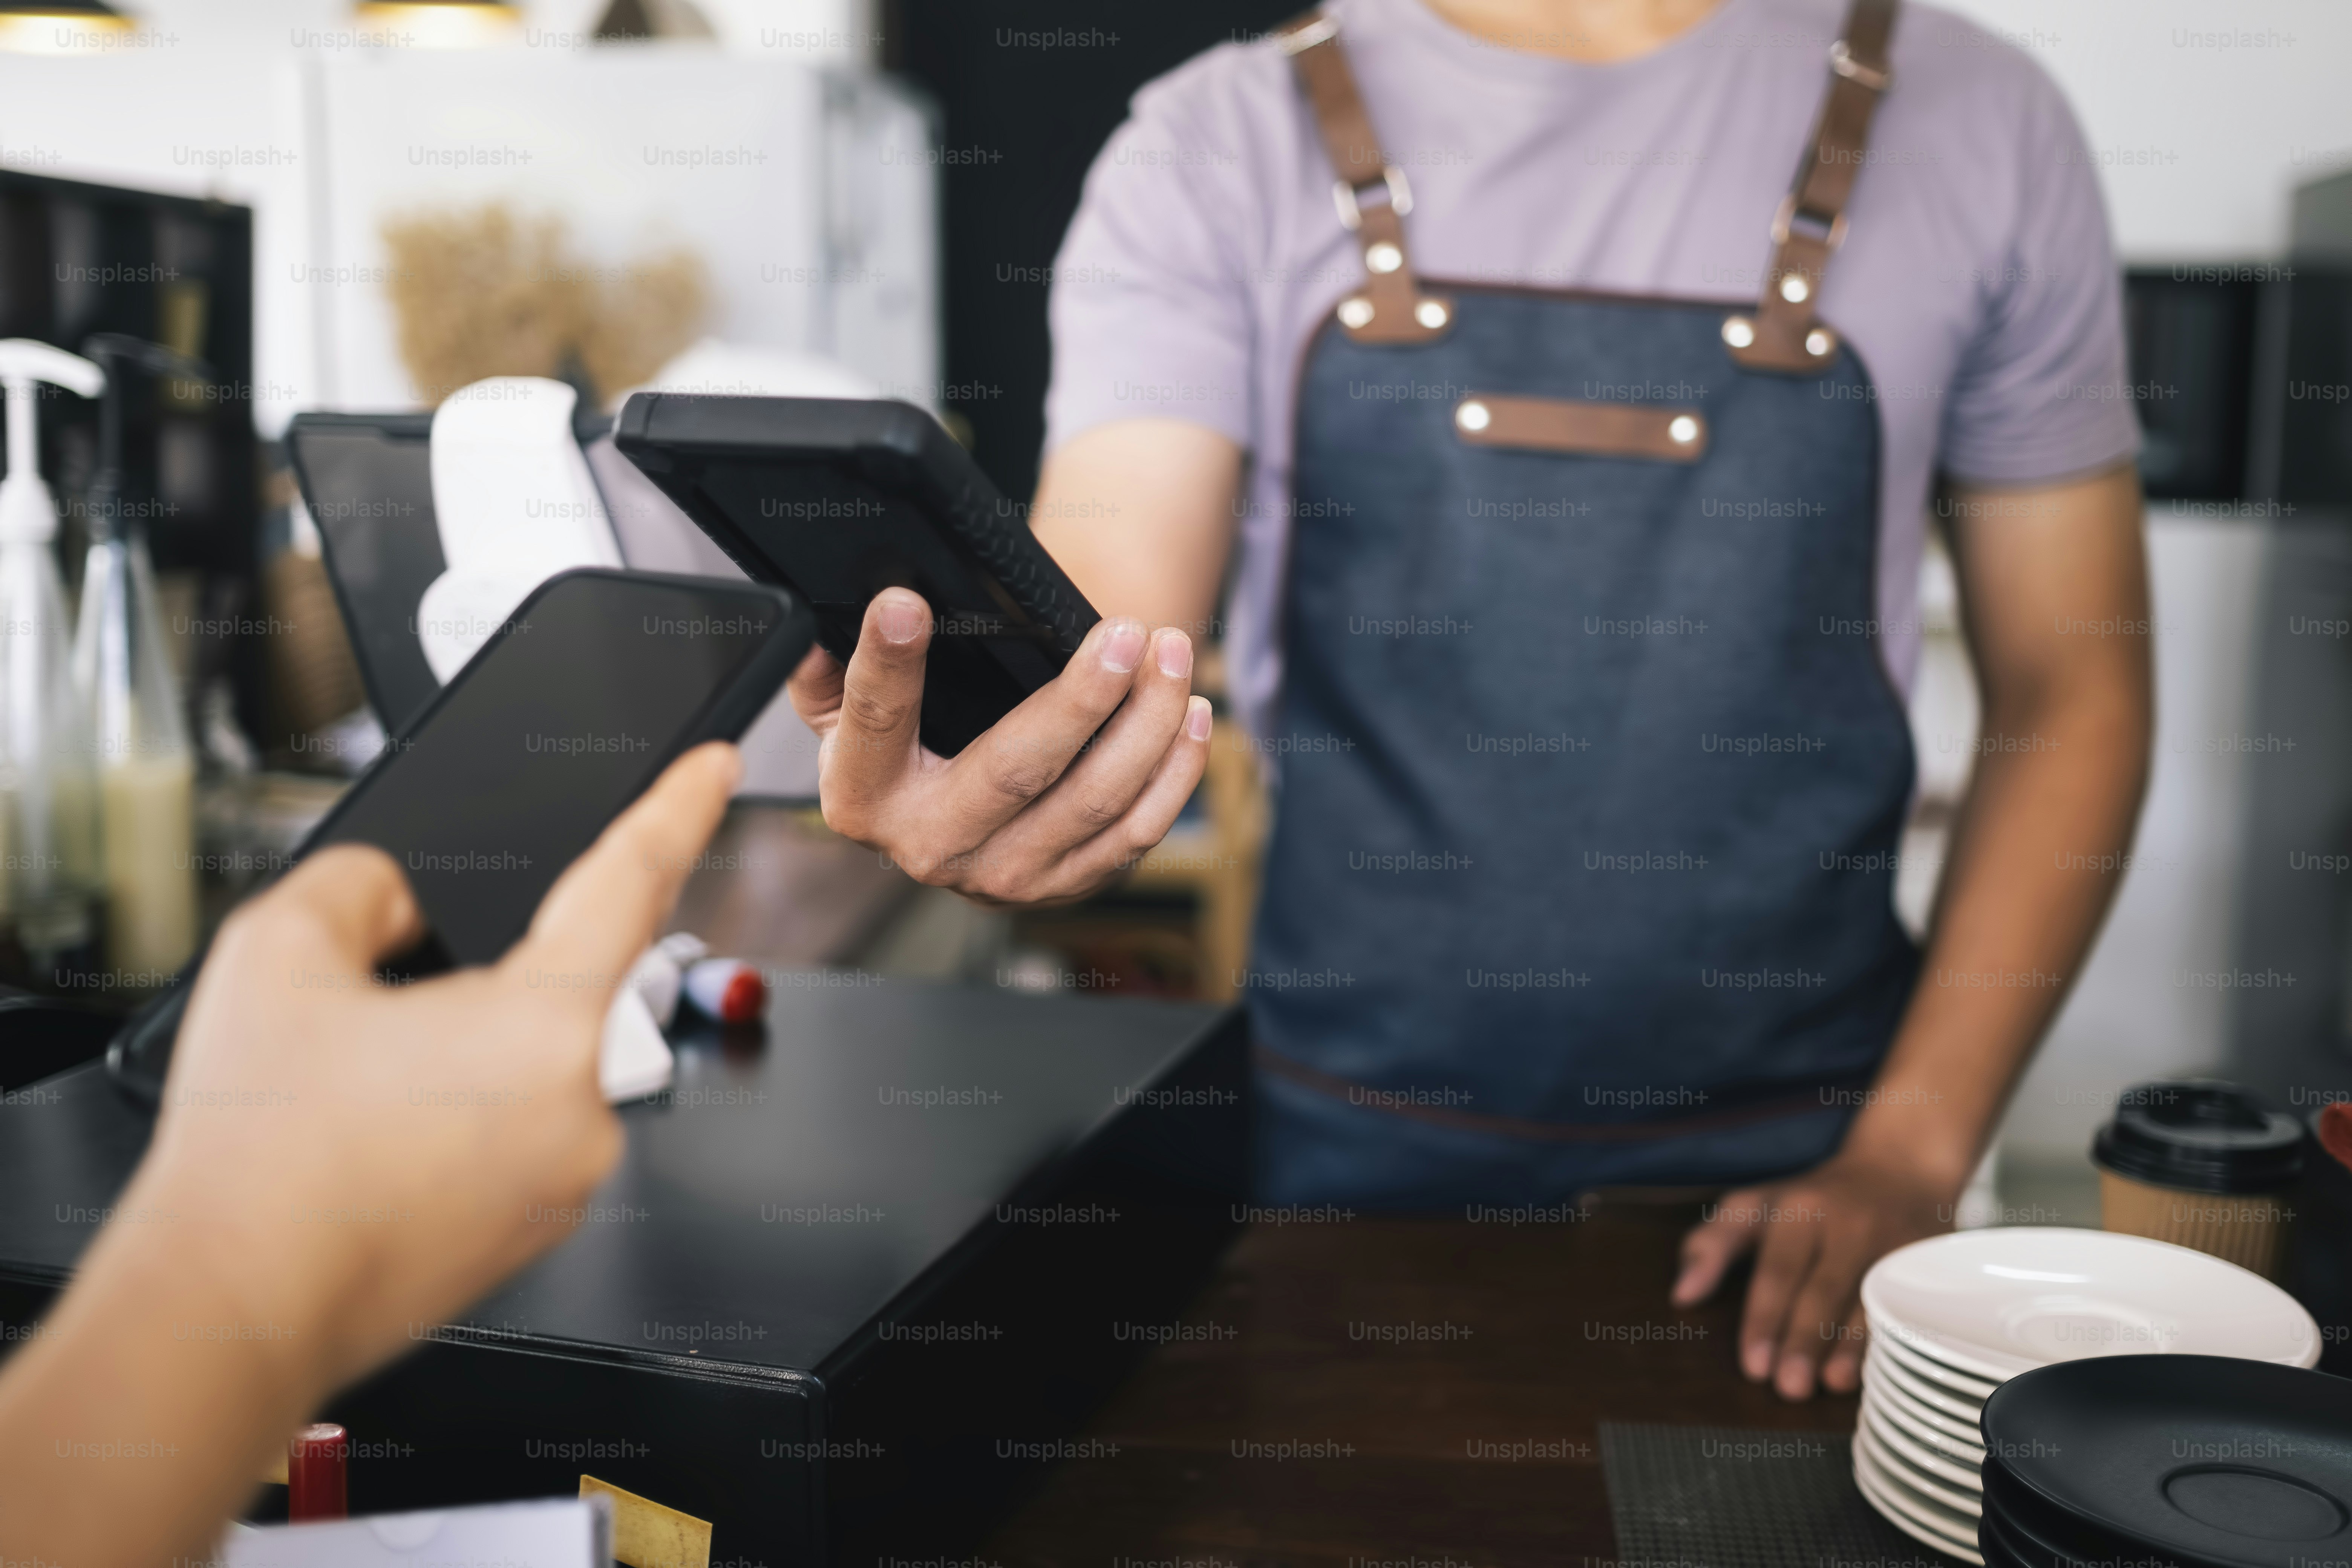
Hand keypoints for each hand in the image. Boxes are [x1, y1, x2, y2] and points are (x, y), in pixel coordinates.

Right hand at [134, 741, 740, 1390]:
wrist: (228, 1313)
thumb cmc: (259, 1162)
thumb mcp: (281, 950)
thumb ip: (365, 882)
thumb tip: (403, 897)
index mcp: (549, 1025)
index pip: (633, 880)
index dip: (678, 808)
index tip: (715, 770)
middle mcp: (586, 1106)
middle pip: (558, 983)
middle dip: (476, 974)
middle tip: (371, 1024)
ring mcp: (567, 1177)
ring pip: (530, 1063)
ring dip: (461, 1052)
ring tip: (357, 1099)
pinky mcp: (535, 1227)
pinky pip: (517, 1131)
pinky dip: (458, 1116)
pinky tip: (376, 1142)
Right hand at [787, 587, 1211, 904]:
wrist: (939, 830)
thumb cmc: (899, 748)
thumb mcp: (842, 715)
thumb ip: (827, 671)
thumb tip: (818, 626)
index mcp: (864, 796)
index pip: (875, 721)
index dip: (889, 663)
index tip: (907, 605)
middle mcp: (931, 847)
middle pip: (1016, 770)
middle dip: (1081, 698)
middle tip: (1124, 633)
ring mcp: (1004, 878)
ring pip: (1095, 802)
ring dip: (1149, 724)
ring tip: (1174, 654)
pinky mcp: (1065, 885)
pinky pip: (1136, 832)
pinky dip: (1175, 773)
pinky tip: (1194, 716)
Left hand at [1669, 1149, 1956, 1399]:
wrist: (1898, 1170)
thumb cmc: (1810, 1202)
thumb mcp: (1753, 1207)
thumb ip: (1711, 1245)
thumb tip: (1682, 1294)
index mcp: (1800, 1209)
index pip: (1778, 1270)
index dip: (1765, 1318)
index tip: (1753, 1365)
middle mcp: (1849, 1222)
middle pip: (1822, 1290)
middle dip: (1803, 1340)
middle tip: (1787, 1388)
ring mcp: (1894, 1241)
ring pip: (1869, 1301)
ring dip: (1850, 1347)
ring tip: (1829, 1385)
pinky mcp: (1928, 1259)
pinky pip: (1909, 1306)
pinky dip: (1893, 1340)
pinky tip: (1880, 1372)